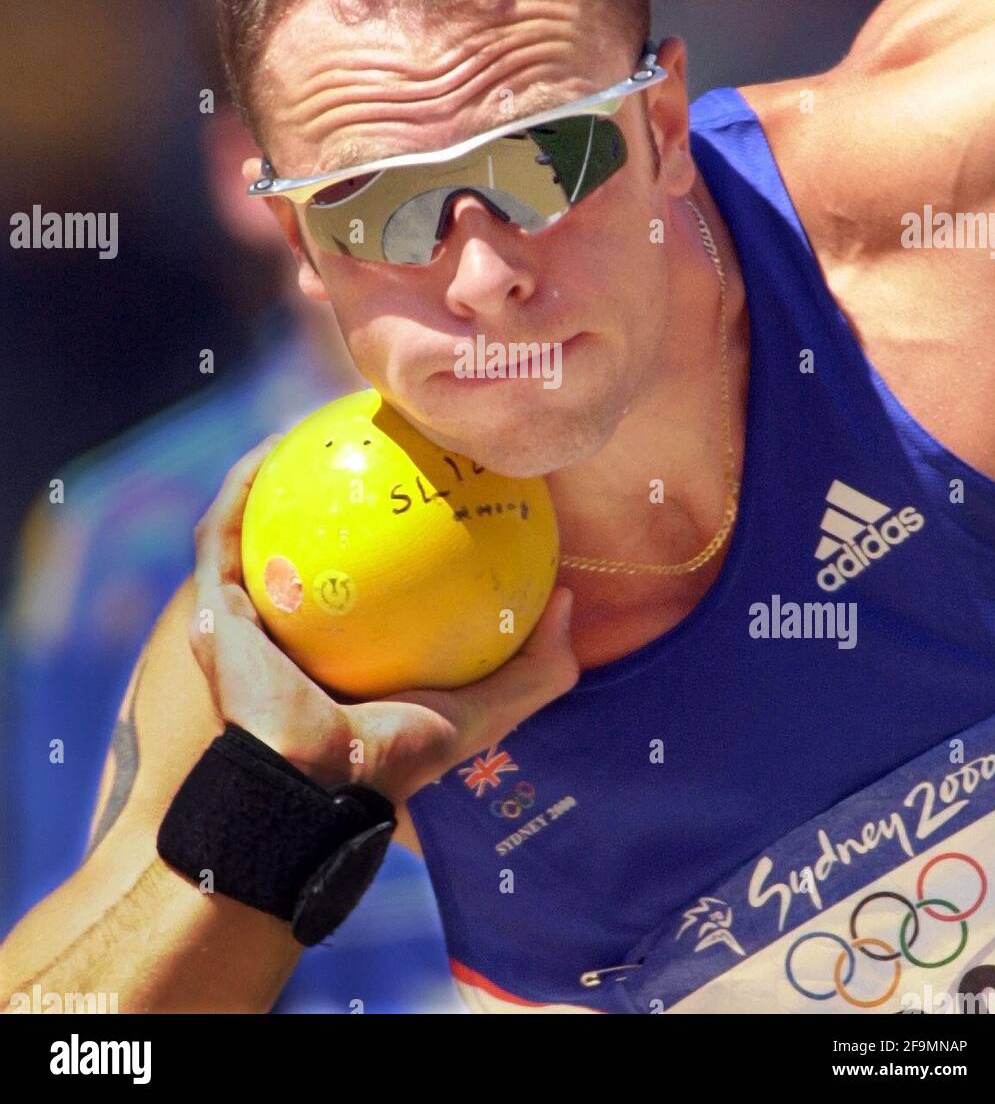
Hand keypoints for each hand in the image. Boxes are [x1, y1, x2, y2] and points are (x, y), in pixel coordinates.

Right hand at [190, 434, 578, 800]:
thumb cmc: (397, 757)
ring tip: (310, 423)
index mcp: (348, 649)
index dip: (394, 519)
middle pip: (310, 540)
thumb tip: (568, 599)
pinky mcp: (210, 610)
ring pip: (251, 525)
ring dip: (273, 473)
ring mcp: (245, 619)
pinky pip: (221, 535)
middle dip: (327, 485)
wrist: (318, 787)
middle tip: (365, 434)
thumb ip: (538, 667)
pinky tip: (273, 448)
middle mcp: (294, 629)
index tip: (425, 467)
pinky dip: (241, 488)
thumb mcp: (486, 711)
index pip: (372, 571)